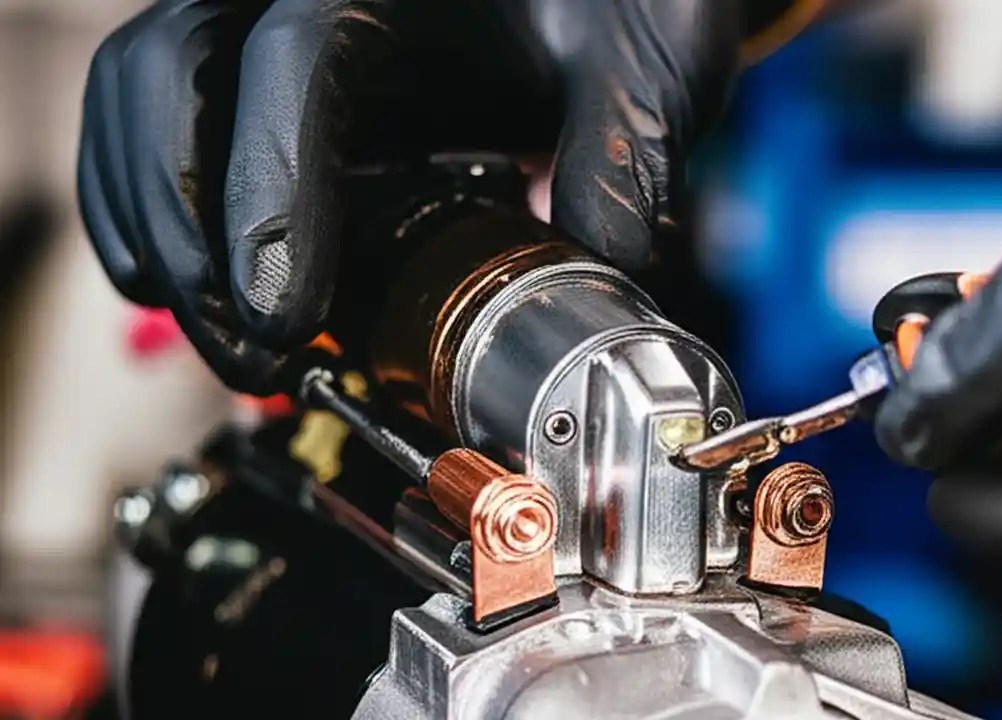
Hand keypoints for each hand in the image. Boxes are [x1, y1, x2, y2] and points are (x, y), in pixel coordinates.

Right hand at [78, 0, 740, 393]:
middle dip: (193, 235)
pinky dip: (145, 205)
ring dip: (157, 228)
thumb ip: (621, 158)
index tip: (288, 319)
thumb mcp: (638, 62)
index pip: (286, 64)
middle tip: (255, 356)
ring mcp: (260, 17)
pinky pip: (150, 115)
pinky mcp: (253, 68)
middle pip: (173, 82)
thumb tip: (594, 289)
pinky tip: (187, 286)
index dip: (269, 195)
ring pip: (140, 96)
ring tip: (230, 345)